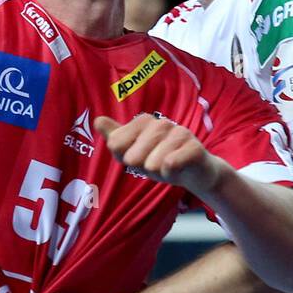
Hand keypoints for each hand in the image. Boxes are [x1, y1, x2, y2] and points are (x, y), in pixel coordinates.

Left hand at [96, 113, 226, 194]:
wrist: (195, 172)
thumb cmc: (160, 159)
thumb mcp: (134, 151)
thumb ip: (115, 137)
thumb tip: (98, 120)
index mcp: (143, 121)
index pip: (116, 144)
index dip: (125, 158)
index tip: (139, 156)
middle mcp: (161, 123)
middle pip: (132, 157)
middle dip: (141, 167)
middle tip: (155, 164)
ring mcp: (179, 132)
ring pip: (152, 163)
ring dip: (157, 172)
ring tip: (167, 167)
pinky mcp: (194, 147)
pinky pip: (170, 164)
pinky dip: (170, 173)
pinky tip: (178, 168)